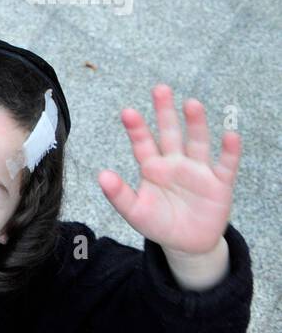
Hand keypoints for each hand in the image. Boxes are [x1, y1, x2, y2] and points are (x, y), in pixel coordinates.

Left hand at [98, 85, 240, 256]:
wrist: (186, 243)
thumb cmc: (158, 223)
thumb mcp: (135, 211)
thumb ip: (119, 194)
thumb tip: (101, 175)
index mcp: (152, 167)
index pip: (143, 143)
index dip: (136, 128)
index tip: (127, 112)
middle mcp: (175, 163)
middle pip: (170, 133)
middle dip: (165, 112)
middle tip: (160, 89)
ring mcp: (198, 171)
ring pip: (197, 142)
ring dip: (196, 124)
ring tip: (191, 104)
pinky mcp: (219, 184)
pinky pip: (225, 165)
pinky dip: (229, 151)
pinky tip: (230, 135)